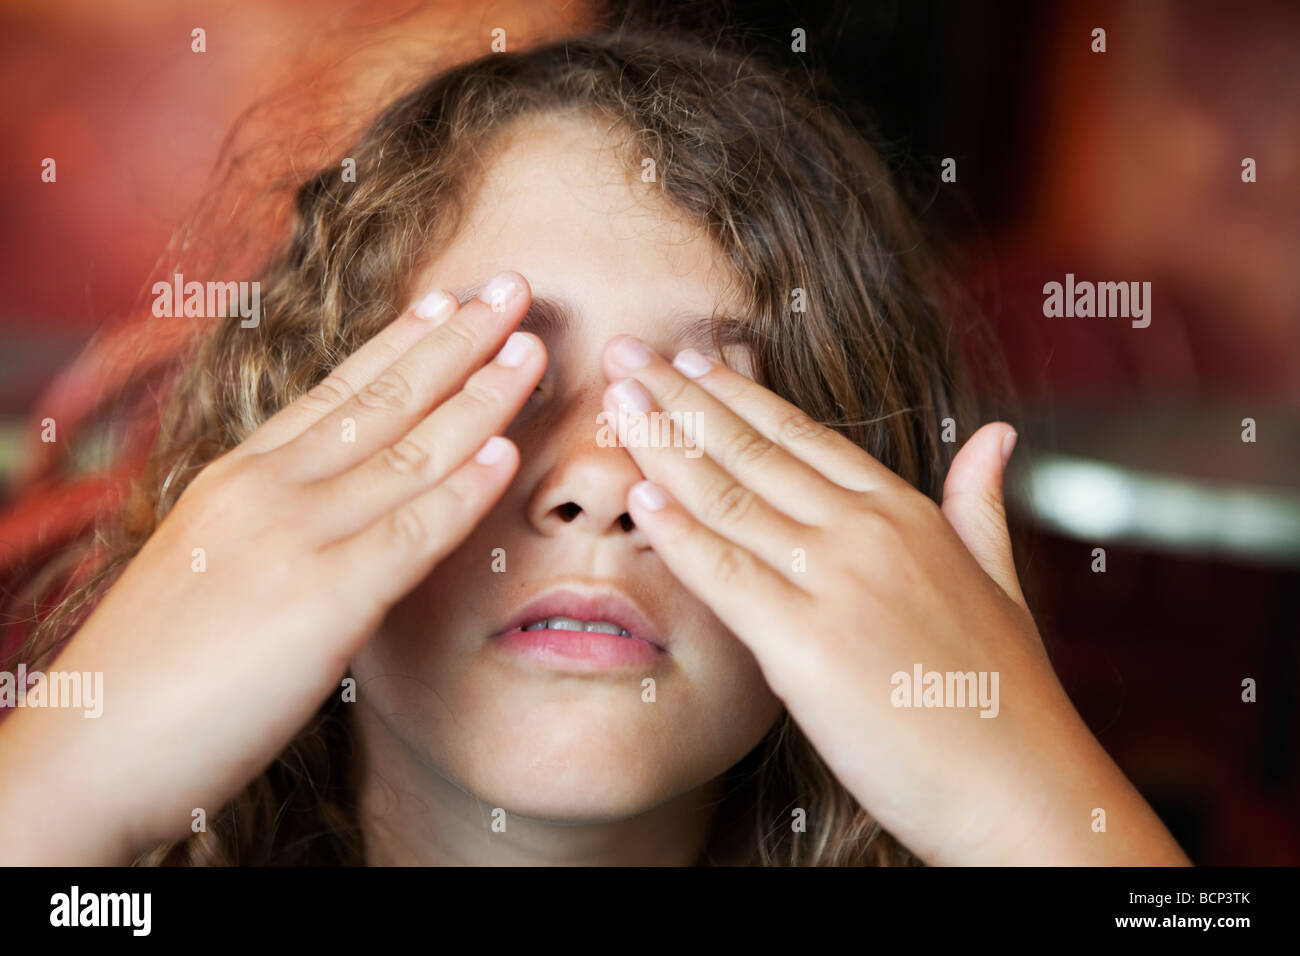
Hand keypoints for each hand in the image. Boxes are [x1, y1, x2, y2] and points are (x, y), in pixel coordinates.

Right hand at [0, 272, 545, 863]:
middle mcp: (266, 489)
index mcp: (237, 478)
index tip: (446, 301)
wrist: (88, 750)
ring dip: (481, 396)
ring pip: (409, 450)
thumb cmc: (152, 672)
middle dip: (456, 339)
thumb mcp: (210, 567)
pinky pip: (413, 531)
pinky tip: (509, 451)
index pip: (335, 391)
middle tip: (513, 287)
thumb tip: (338, 515)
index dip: (401, 342)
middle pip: (381, 398)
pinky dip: (465, 488)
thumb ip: (275, 530)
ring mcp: (294, 537)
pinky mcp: (322, 599)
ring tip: (533, 350)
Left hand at [601, 335, 1190, 865]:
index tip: (690, 357)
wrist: (1021, 786)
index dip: (737, 392)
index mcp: (907, 512)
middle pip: (753, 448)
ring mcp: (836, 582)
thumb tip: (995, 432)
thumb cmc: (1006, 694)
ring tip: (616, 397)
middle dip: (679, 394)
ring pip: (730, 495)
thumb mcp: (999, 577)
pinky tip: (637, 495)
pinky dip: (677, 532)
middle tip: (625, 350)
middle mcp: (867, 532)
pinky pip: (724, 574)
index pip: (802, 434)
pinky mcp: (805, 644)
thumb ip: (979, 502)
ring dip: (663, 442)